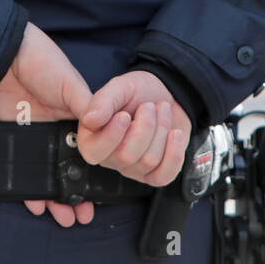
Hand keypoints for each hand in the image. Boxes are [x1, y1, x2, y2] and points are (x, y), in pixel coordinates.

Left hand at [0, 22, 94, 226]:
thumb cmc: (42, 61)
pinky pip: (25, 167)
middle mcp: (59, 126)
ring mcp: (37, 134)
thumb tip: (107, 131)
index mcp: (79, 113)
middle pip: (71, 165)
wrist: (4, 55)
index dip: (98, 170)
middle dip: (78, 191)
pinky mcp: (16, 136)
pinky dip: (30, 187)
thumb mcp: (71, 84)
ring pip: (49, 171)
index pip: (93, 147)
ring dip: (56, 195)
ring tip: (66, 217)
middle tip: (86, 214)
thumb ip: (89, 108)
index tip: (104, 192)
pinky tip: (38, 205)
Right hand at [77, 71, 191, 186]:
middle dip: (144, 126)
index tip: (125, 115)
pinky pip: (164, 176)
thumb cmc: (138, 92)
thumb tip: (90, 120)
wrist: (166, 94)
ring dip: (160, 130)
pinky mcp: (155, 173)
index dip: (112, 135)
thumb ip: (103, 101)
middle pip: (126, 157)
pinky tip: (174, 134)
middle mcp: (110, 157)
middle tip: (149, 106)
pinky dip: (174, 154)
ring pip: (148, 161)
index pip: (94, 151)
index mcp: (93, 137)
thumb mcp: (119, 87)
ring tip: (161, 112)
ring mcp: (133, 168)